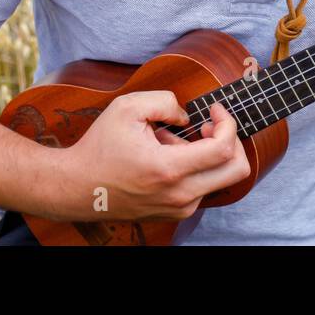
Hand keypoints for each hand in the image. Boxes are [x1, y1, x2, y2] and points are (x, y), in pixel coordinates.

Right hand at [49, 90, 250, 221]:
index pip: (225, 149)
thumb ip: (164, 101)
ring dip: (205, 154)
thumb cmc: (100, 148)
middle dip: (232, 141)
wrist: (77, 188)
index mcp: (169, 169)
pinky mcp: (176, 212)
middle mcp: (180, 195)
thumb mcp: (127, 107)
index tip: (214, 110)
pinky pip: (201, 187)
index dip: (228, 123)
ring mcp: (180, 207)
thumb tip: (188, 117)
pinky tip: (165, 157)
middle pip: (237, 170)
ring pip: (218, 178)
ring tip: (169, 142)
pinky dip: (193, 168)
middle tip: (208, 126)